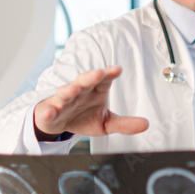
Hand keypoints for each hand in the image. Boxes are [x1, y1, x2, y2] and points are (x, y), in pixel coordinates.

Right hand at [34, 66, 148, 138]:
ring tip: (73, 90)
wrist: (59, 123)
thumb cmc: (83, 117)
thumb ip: (124, 123)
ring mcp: (63, 101)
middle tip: (98, 73)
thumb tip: (146, 124)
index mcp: (95, 91)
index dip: (109, 74)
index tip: (118, 70)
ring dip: (68, 90)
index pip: (103, 80)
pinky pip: (48, 111)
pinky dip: (48, 112)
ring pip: (65, 93)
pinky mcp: (49, 112)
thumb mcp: (106, 122)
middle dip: (90, 76)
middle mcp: (79, 92)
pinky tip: (49, 113)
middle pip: (84, 81)